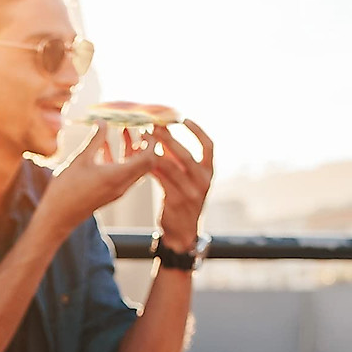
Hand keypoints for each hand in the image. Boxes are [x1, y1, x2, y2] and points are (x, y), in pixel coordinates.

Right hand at [37, 121, 157, 234]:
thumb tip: (103, 121)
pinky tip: (105, 144)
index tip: (145, 127)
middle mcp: (122, 185)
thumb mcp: (81, 159)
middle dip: (144, 143)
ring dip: (131, 149)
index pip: (149, 158)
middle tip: (138, 127)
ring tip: (122, 130)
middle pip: (146, 163)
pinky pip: (122, 172)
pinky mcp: (110, 192)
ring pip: (134, 167)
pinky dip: (119, 157)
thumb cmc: (66, 190)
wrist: (57, 217)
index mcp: (118, 176)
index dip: (152, 141)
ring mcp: (117, 190)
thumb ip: (95, 139)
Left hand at [152, 119, 212, 251]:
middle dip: (168, 138)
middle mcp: (203, 180)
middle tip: (153, 125)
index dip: (197, 131)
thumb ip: (180, 161)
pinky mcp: (176, 200)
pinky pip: (161, 179)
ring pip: (171, 166)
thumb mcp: (188, 180)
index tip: (184, 119)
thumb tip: (164, 135)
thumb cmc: (183, 201)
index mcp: (209, 172)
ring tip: (142, 140)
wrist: (183, 233)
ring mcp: (191, 192)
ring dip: (155, 151)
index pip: (209, 146)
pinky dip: (151, 167)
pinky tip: (141, 159)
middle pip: (185, 154)